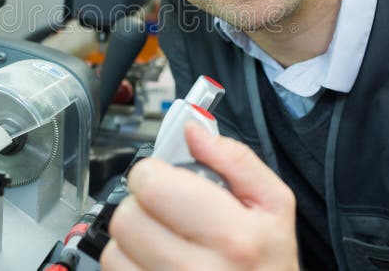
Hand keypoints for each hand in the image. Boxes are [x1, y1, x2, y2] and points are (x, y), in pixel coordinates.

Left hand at [100, 123, 298, 269]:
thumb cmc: (269, 258)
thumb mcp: (274, 203)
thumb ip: (235, 159)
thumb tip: (193, 130)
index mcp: (232, 235)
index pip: (153, 187)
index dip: (154, 174)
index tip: (167, 180)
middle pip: (127, 218)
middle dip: (141, 206)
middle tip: (167, 211)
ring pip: (114, 250)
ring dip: (133, 240)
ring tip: (166, 240)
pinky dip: (130, 263)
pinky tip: (157, 262)